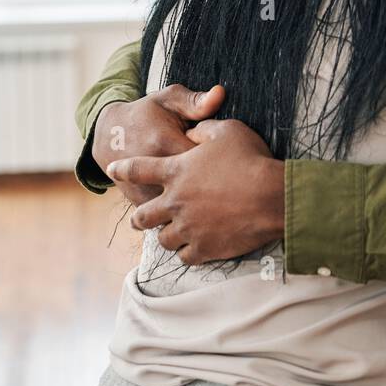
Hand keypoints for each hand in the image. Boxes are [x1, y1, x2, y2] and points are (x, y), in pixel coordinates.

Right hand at [93, 84, 224, 206]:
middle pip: (195, 184)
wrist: (109, 134)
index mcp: (165, 141)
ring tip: (210, 189)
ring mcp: (144, 187)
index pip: (205, 157)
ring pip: (180, 203)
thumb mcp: (169, 99)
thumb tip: (221, 93)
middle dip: (212, 182)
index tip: (228, 156)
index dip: (222, 158)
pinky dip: (180, 209)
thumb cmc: (147, 113)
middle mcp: (153, 168)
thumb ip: (196, 101)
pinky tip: (192, 200)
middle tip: (223, 176)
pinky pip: (166, 212)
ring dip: (196, 199)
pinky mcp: (139, 200)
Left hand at [107, 118, 284, 263]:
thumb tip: (194, 131)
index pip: (137, 169)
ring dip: (165, 235)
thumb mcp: (227, 131)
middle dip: (139, 217)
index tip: (113, 170)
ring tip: (172, 233)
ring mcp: (187, 228)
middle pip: (142, 216)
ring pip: (162, 239)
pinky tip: (192, 247)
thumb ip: (204, 129)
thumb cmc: (251, 159)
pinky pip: (184, 257)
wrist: (272, 196)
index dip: (122, 169)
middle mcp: (174, 202)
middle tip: (140, 219)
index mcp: (175, 171)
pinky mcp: (203, 249)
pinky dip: (186, 252)